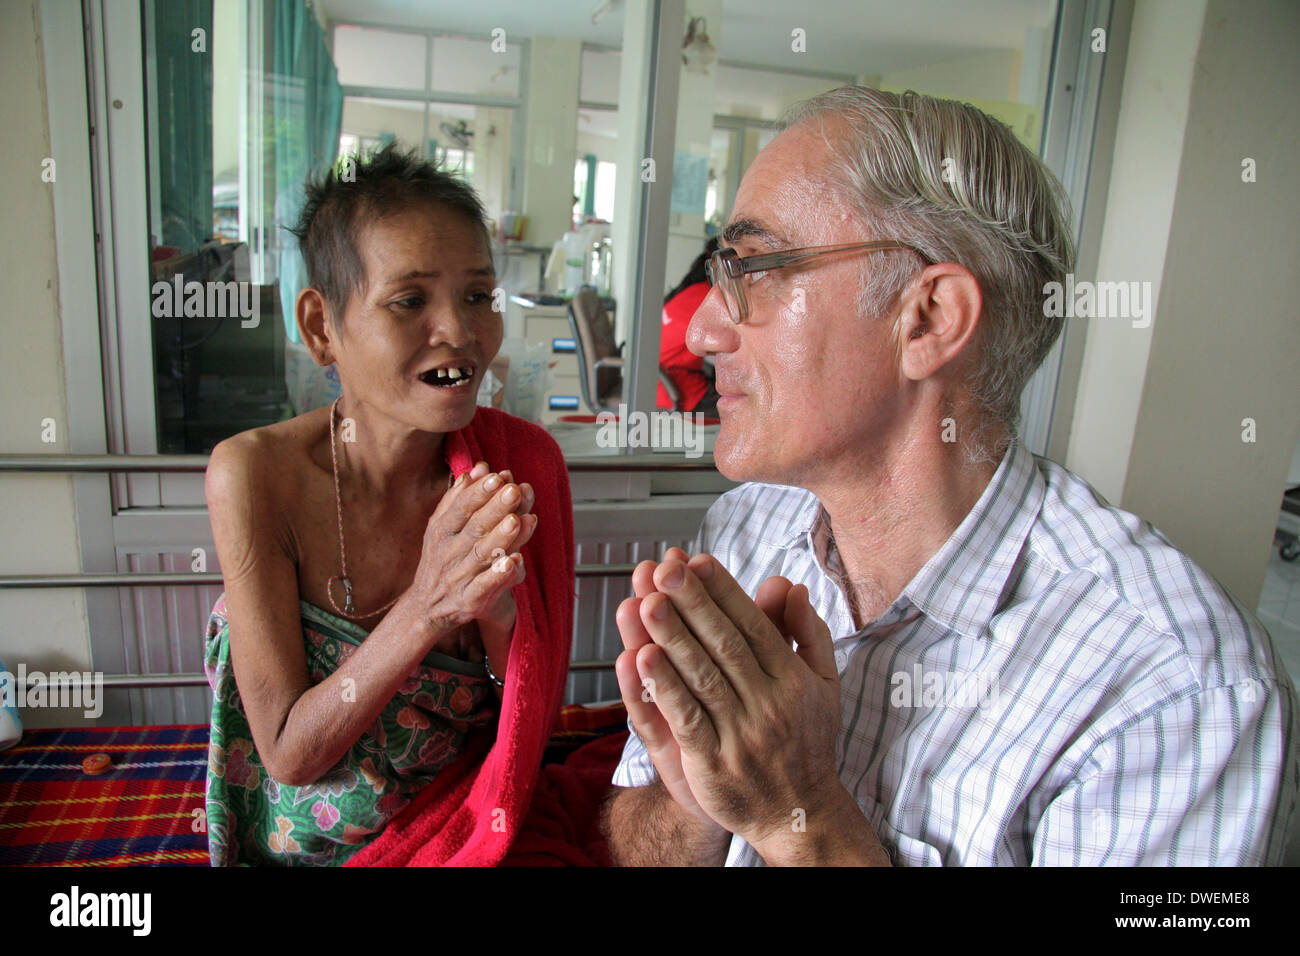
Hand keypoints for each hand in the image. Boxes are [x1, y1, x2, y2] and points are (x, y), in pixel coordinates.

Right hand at [399, 461, 536, 654]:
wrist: (426, 608)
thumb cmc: (441, 559)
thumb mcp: (442, 526)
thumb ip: (460, 498)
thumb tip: (479, 468)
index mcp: (442, 531)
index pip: (460, 508)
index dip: (479, 493)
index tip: (497, 476)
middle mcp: (449, 552)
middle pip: (474, 528)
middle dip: (494, 508)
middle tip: (514, 490)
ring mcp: (460, 577)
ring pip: (482, 555)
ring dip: (500, 538)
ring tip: (517, 520)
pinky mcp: (471, 600)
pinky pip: (485, 587)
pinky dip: (499, 575)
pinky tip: (515, 562)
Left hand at [613, 548, 799, 828]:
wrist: (800, 815)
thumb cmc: (808, 741)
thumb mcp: (824, 684)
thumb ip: (808, 633)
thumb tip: (792, 586)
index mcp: (792, 680)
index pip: (754, 626)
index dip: (724, 592)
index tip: (697, 561)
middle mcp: (768, 704)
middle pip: (724, 645)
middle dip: (692, 604)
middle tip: (665, 570)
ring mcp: (740, 734)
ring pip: (702, 678)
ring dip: (672, 638)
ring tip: (647, 603)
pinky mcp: (713, 762)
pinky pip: (686, 719)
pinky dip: (663, 689)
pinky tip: (642, 660)